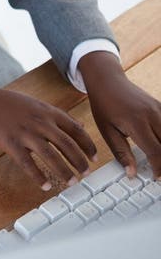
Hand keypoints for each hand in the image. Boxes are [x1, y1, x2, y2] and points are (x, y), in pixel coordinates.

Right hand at [0, 84, 97, 190]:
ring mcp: (25, 133)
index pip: (75, 129)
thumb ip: (58, 116)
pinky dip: (37, 176)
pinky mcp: (11, 143)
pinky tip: (45, 185)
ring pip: (50, 156)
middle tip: (86, 174)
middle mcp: (40, 122)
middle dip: (79, 161)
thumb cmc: (9, 104)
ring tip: (71, 182)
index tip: (94, 158)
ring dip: (63, 171)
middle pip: (67, 144)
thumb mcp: (37, 104)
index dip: (87, 145)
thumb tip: (79, 126)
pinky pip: (27, 163)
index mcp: (47, 112)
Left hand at [79, 51, 160, 178]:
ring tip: (159, 162)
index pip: (156, 152)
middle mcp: (152, 114)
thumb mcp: (107, 130)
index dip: (159, 169)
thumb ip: (121, 153)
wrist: (106, 80)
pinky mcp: (160, 106)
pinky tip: (159, 147)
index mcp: (137, 122)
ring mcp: (158, 109)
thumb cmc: (104, 104)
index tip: (156, 178)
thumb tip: (131, 173)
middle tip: (160, 173)